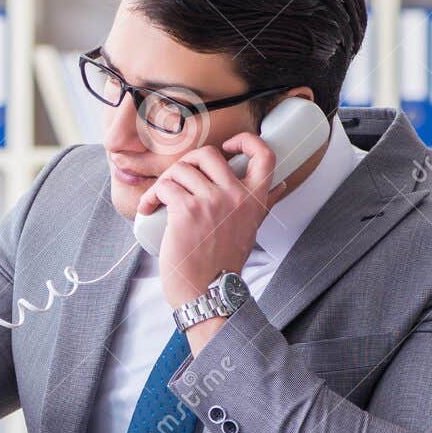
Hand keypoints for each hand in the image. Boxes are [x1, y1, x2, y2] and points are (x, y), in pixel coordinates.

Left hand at [136, 132, 292, 308]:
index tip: (228, 145)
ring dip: (164, 183)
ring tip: (159, 201)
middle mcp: (236, 196)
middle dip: (187, 163)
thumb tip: (283, 184)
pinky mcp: (186, 211)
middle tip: (178, 180)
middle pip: (208, 154)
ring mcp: (211, 202)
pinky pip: (164, 187)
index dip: (246, 140)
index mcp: (254, 199)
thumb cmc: (224, 262)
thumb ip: (264, 203)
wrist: (207, 292)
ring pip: (180, 169)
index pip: (265, 155)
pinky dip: (151, 197)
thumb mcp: (252, 228)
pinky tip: (148, 209)